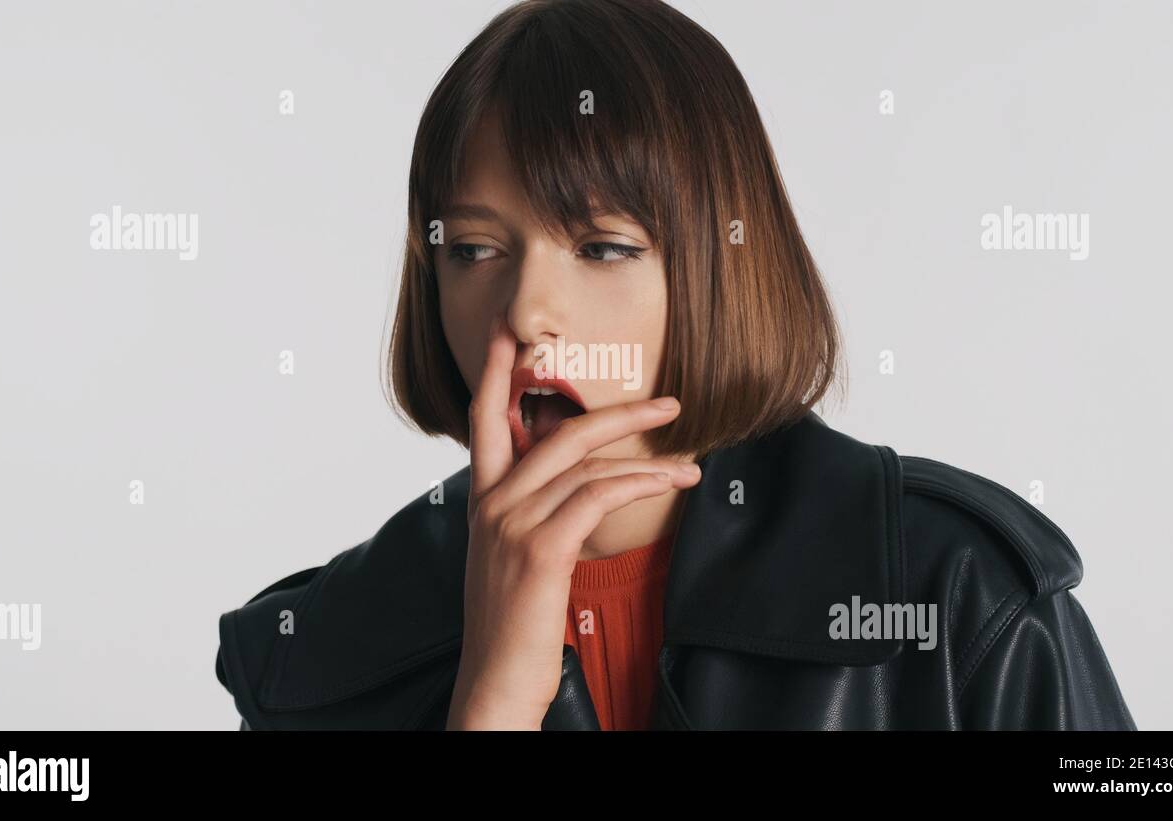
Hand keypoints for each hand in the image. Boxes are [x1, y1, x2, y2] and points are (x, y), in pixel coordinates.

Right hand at [445, 316, 700, 729]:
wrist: (494, 684)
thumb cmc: (511, 626)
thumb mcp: (510, 559)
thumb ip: (530, 515)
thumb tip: (574, 488)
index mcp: (482, 499)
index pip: (483, 418)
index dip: (497, 369)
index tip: (509, 330)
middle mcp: (492, 502)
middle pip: (556, 430)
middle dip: (616, 410)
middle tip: (668, 403)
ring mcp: (512, 523)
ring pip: (587, 462)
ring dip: (649, 458)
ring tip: (691, 466)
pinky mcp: (540, 549)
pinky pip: (599, 496)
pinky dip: (641, 485)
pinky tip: (672, 485)